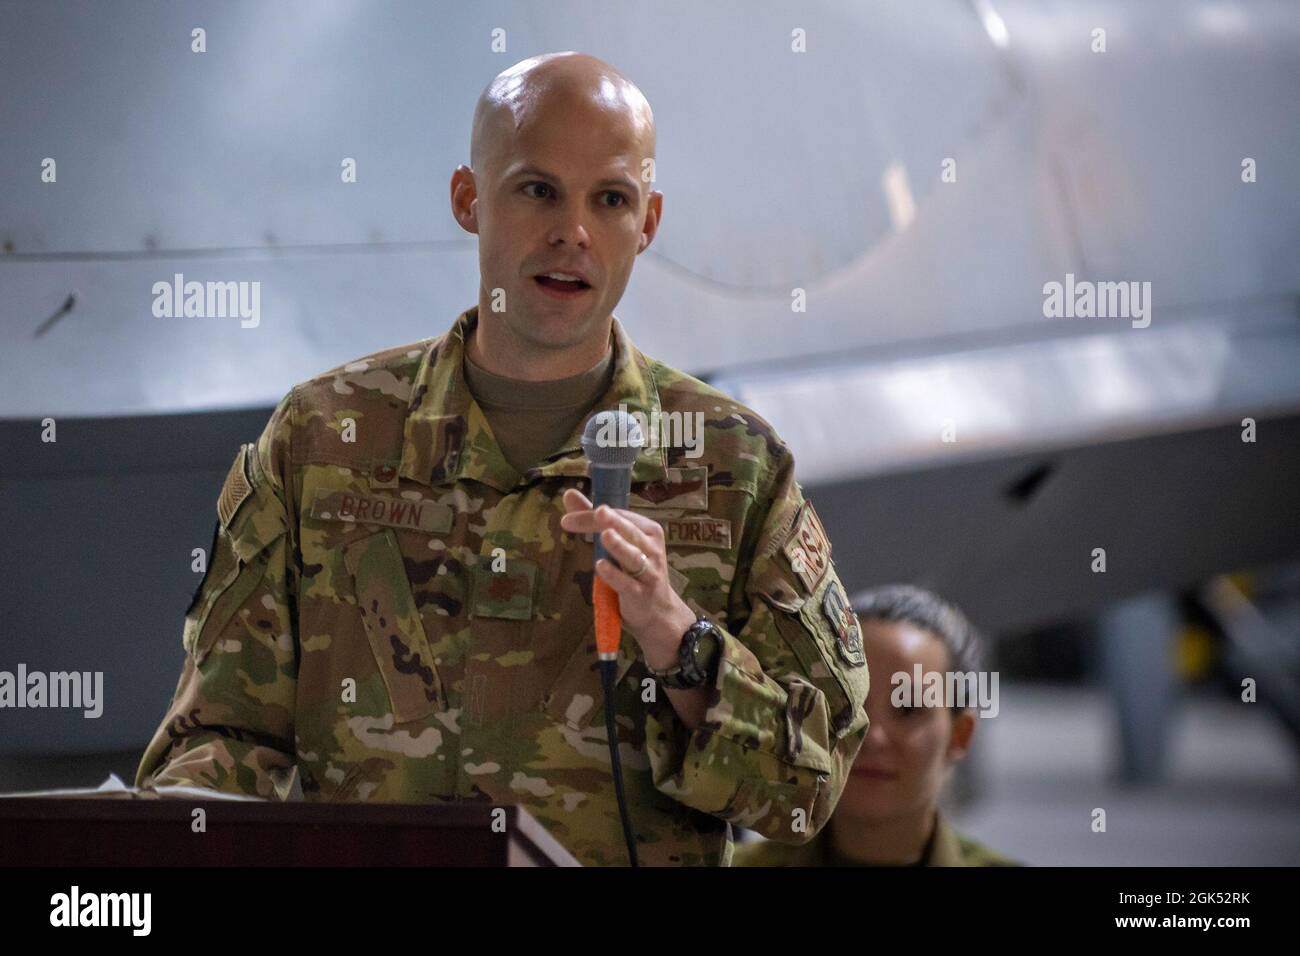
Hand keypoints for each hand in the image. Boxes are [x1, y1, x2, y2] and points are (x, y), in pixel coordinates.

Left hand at [559, 488, 695, 668]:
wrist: (657, 611)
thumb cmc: (634, 571)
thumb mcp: (618, 543)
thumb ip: (593, 520)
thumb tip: (569, 494)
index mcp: (647, 530)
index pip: (621, 516)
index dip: (595, 514)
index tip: (568, 516)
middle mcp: (651, 548)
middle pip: (627, 531)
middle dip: (610, 522)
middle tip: (598, 511)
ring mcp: (649, 571)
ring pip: (633, 555)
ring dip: (619, 545)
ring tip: (605, 535)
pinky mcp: (642, 593)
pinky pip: (627, 583)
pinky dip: (615, 575)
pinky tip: (601, 566)